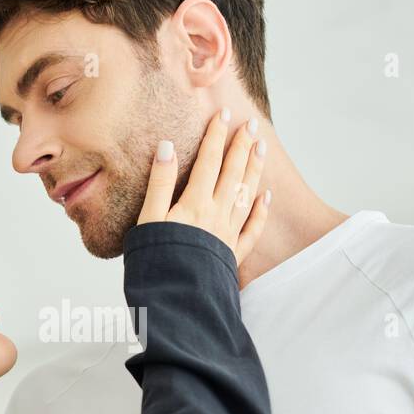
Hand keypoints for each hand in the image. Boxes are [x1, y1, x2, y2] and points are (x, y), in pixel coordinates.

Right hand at [137, 107, 269, 265]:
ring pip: (246, 194)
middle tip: (252, 123)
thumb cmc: (156, 260)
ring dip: (255, 169)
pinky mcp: (233, 254)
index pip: (209, 161)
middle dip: (242, 145)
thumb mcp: (148, 219)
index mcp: (194, 203)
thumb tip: (166, 147)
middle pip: (233, 172)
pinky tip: (265, 198)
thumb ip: (158, 183)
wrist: (176, 300)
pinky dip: (260, 212)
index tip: (224, 113)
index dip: (216, 135)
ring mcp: (228, 234)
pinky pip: (252, 229)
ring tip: (261, 148)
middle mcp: (217, 214)